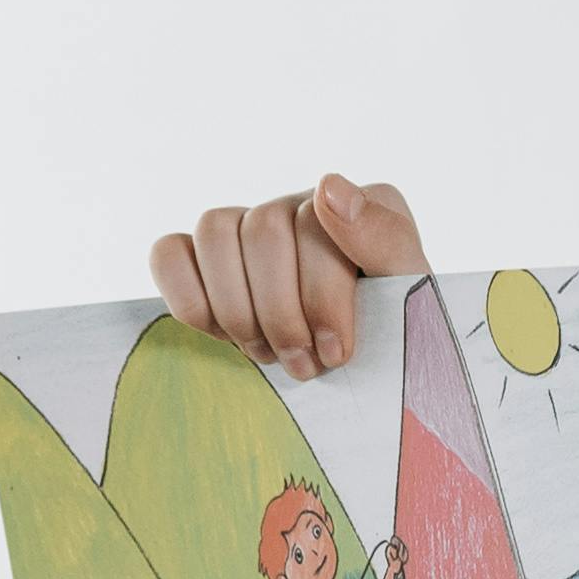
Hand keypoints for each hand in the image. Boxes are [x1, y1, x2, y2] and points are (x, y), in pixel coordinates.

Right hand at [152, 174, 427, 377]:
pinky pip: (168, 252)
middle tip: (305, 366)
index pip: (313, 220)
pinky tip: (219, 334)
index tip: (336, 352)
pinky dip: (187, 296)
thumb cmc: (395, 346)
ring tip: (267, 354)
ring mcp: (250, 230)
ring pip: (213, 230)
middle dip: (279, 312)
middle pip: (261, 228)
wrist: (371, 392)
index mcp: (359, 204)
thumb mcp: (409, 297)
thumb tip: (326, 186)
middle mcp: (302, 206)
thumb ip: (383, 237)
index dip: (318, 295)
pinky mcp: (206, 260)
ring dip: (237, 307)